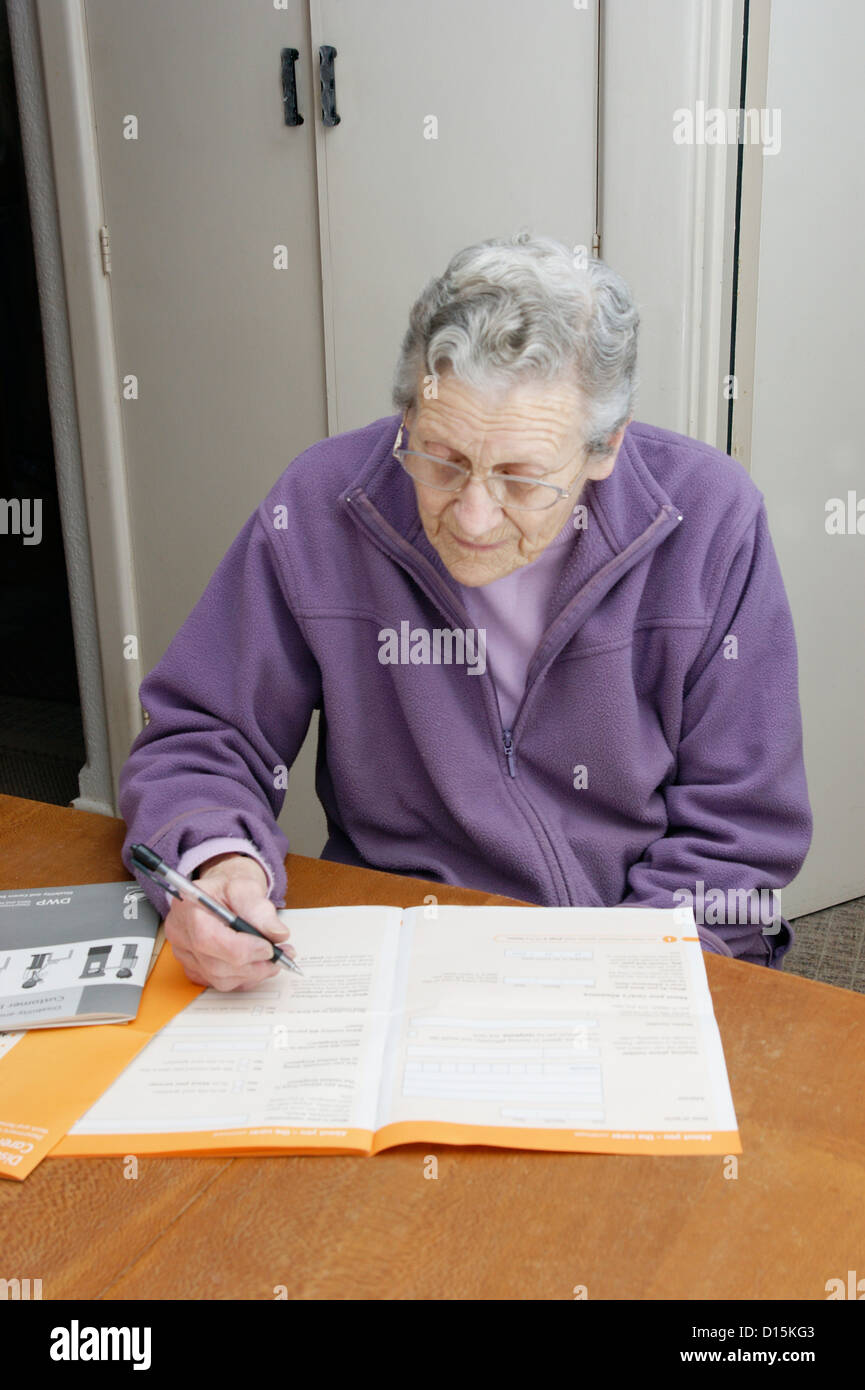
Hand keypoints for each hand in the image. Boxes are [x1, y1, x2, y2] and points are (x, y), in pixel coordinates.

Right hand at [164, 852, 293, 991]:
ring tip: (273, 959)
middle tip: (280, 956)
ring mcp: (185, 955)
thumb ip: (260, 909)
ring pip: (220, 979)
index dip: (242, 949)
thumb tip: (277, 933)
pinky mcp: (195, 969)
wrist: (221, 896)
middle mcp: (181, 934)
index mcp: (188, 908)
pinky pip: (221, 984)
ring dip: (252, 973)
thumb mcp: (247, 887)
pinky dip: (244, 978)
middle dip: (253, 964)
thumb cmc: (229, 889)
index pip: (208, 939)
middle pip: (215, 965)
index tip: (269, 947)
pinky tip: (257, 965)